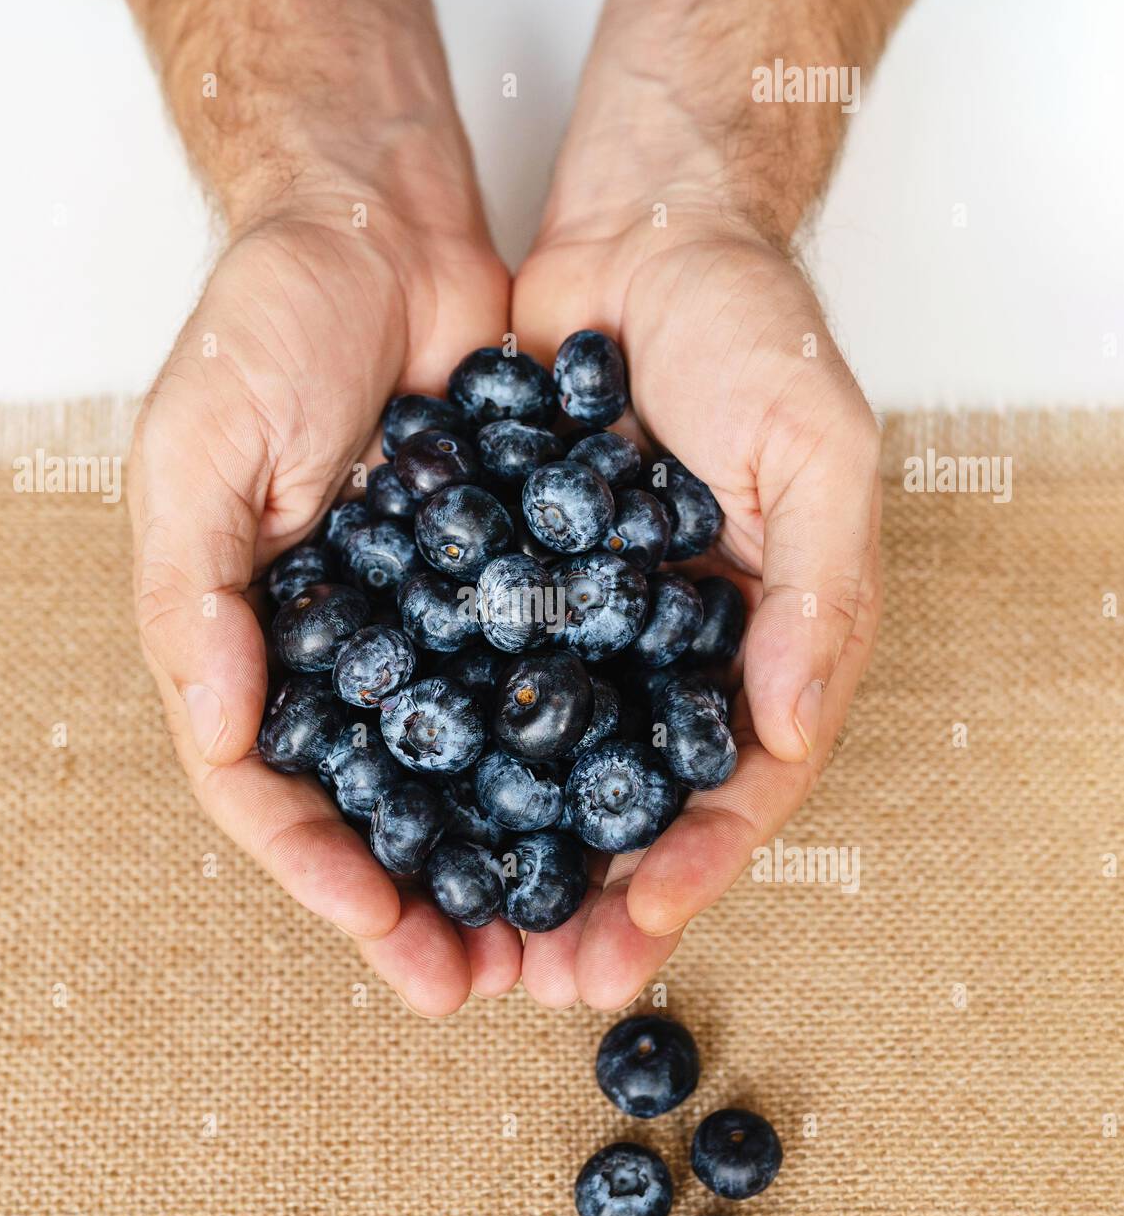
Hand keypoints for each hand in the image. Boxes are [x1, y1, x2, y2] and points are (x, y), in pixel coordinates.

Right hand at [128, 200, 516, 1014]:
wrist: (384, 229)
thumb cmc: (264, 331)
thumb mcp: (194, 457)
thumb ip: (195, 601)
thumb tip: (228, 740)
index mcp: (258, 648)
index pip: (280, 797)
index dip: (327, 877)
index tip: (392, 938)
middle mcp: (350, 655)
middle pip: (388, 811)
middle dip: (435, 903)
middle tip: (493, 982)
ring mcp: (438, 624)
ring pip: (479, 772)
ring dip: (516, 858)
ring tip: (566, 936)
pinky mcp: (522, 581)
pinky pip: (552, 682)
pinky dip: (580, 753)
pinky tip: (622, 813)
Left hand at [512, 218, 881, 1008]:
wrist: (641, 236)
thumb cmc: (753, 333)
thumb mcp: (819, 452)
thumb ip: (819, 592)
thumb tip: (785, 729)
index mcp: (752, 645)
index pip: (730, 787)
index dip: (690, 869)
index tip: (635, 935)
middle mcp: (660, 653)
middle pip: (624, 804)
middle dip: (586, 896)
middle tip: (537, 980)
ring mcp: (575, 622)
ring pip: (536, 765)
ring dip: (502, 851)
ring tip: (457, 933)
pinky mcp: (495, 579)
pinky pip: (465, 675)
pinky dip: (436, 747)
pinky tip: (395, 808)